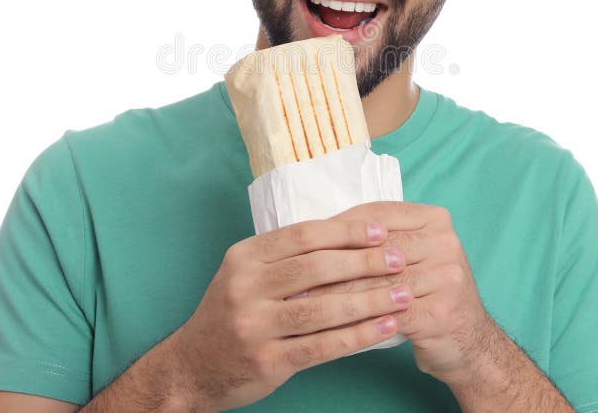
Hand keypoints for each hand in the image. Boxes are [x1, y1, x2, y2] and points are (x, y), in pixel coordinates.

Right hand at [169, 218, 413, 411]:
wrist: (193, 367)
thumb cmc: (231, 313)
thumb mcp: (246, 274)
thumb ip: (285, 258)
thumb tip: (347, 239)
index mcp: (245, 257)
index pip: (303, 235)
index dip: (345, 232)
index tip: (380, 231)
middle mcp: (246, 287)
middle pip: (317, 267)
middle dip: (364, 262)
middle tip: (399, 259)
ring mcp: (255, 325)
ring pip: (324, 308)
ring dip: (370, 300)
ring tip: (404, 294)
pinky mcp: (268, 361)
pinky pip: (324, 345)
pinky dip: (360, 336)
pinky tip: (385, 327)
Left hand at [308, 202, 492, 384]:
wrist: (471, 344)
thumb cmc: (426, 294)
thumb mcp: (410, 256)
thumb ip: (378, 239)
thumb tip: (317, 230)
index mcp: (435, 219)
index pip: (375, 214)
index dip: (336, 227)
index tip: (302, 240)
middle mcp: (445, 242)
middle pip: (373, 247)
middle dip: (329, 261)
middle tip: (293, 273)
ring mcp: (447, 277)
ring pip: (374, 281)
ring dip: (332, 292)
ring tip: (300, 299)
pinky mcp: (441, 312)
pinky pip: (385, 313)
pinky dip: (353, 320)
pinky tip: (327, 326)